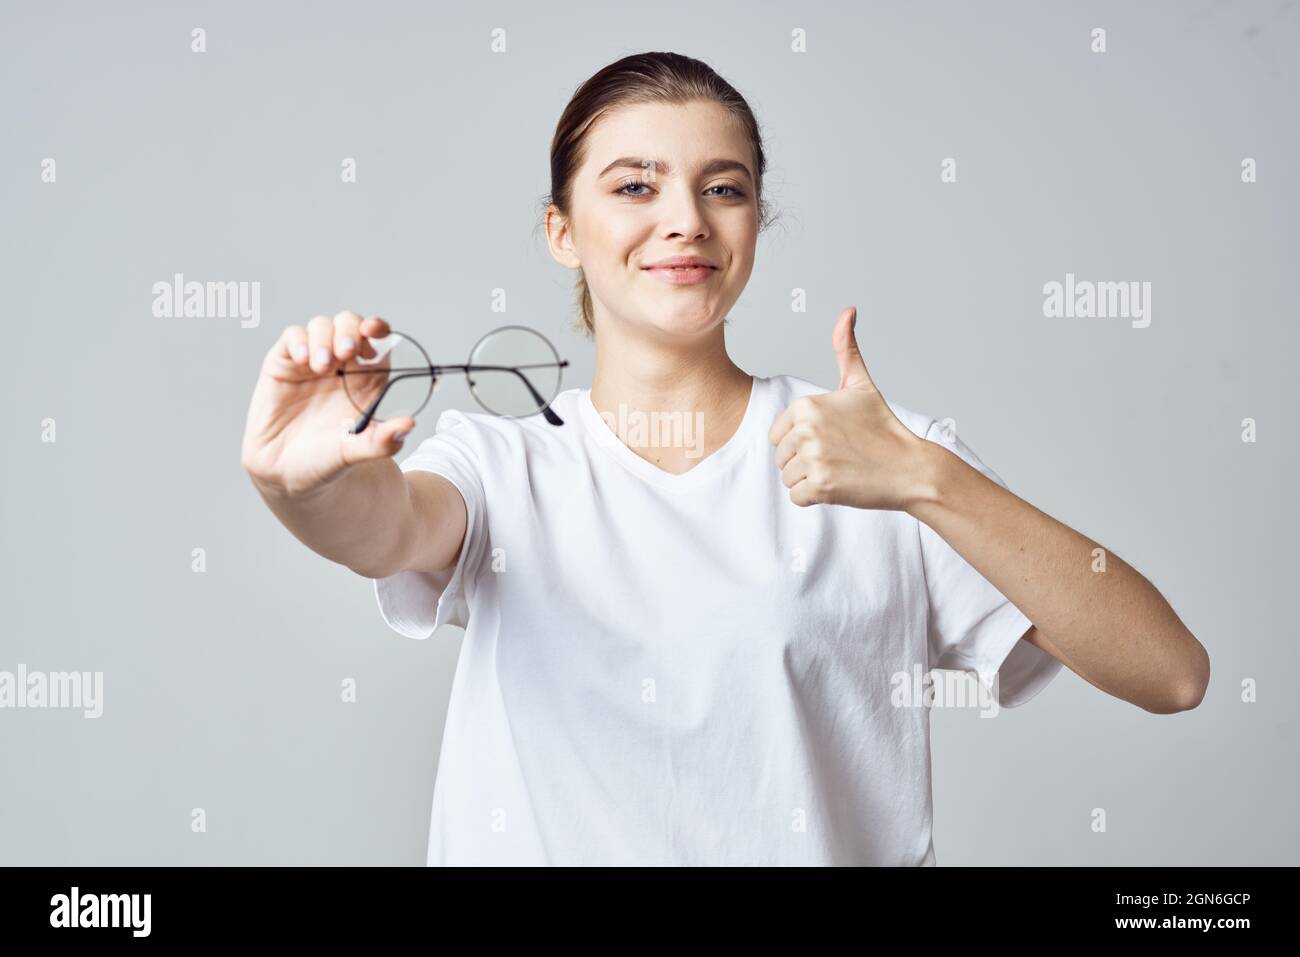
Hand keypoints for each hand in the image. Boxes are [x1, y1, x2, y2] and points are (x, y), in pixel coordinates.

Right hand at [240, 311, 416, 497]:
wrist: (285, 473)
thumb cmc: (325, 460)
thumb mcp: (356, 451)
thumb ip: (382, 441)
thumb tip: (409, 425)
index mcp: (366, 379)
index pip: (377, 341)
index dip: (378, 328)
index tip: (375, 330)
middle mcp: (341, 365)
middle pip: (350, 324)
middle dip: (350, 330)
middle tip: (347, 352)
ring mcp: (312, 361)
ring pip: (322, 326)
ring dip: (325, 338)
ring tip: (323, 366)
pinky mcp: (284, 363)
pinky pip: (292, 337)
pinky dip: (299, 341)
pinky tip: (304, 360)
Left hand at [768, 306, 931, 510]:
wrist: (911, 467)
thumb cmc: (883, 427)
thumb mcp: (861, 385)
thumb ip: (846, 349)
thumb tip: (848, 312)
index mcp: (807, 406)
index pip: (778, 434)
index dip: (801, 441)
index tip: (832, 439)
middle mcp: (806, 430)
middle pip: (780, 457)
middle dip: (804, 461)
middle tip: (839, 456)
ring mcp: (813, 459)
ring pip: (787, 477)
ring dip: (810, 480)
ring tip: (840, 469)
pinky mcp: (821, 486)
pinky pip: (797, 497)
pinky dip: (815, 497)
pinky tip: (840, 485)